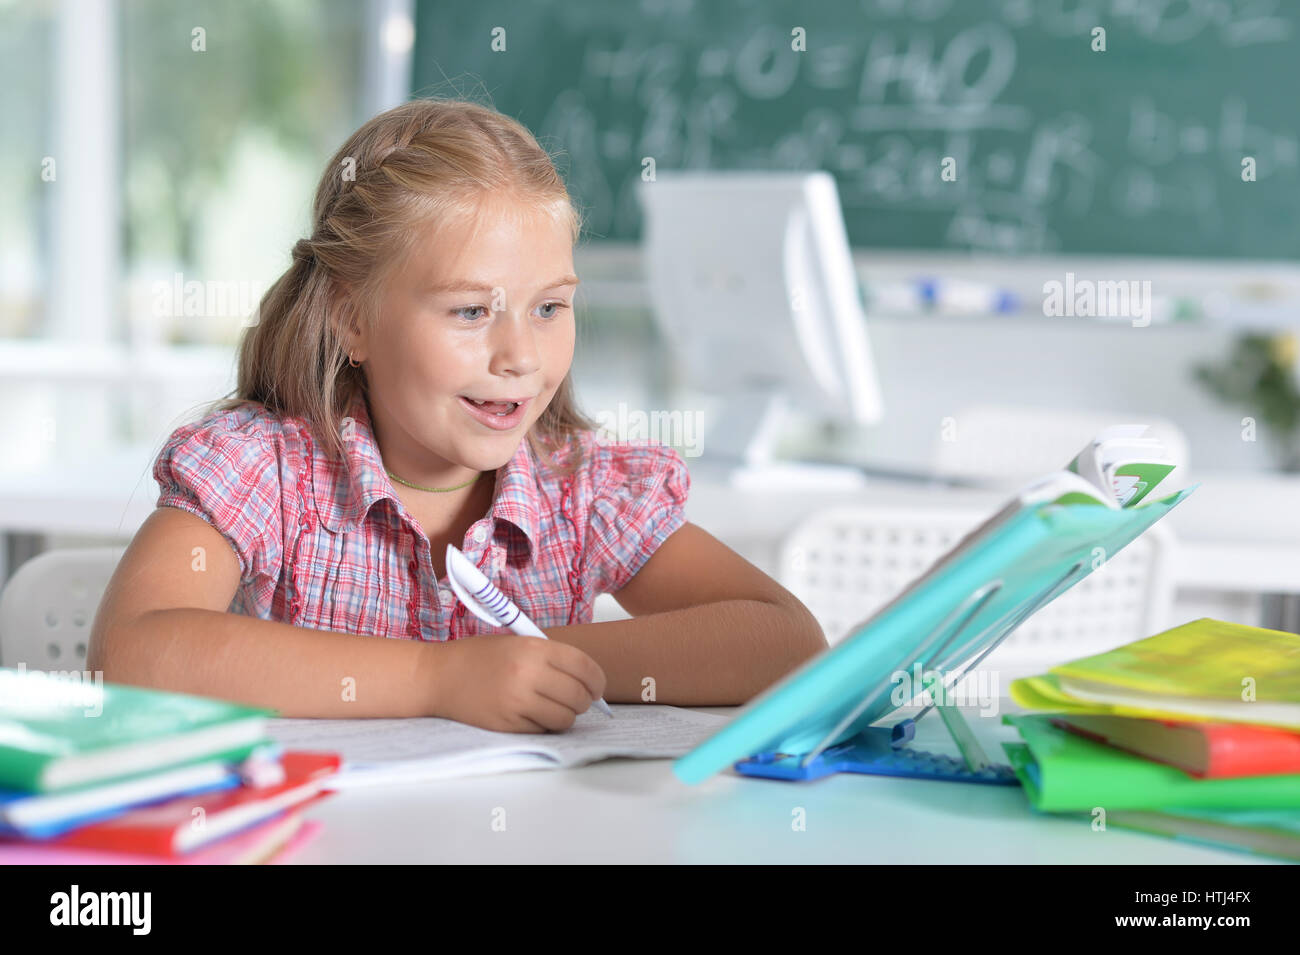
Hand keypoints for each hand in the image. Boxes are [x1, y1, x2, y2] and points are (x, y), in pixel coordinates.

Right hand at [427, 634, 606, 731]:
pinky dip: (544, 726)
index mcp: (534, 649)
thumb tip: (587, 680)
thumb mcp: (517, 643)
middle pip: (579, 696)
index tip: (597, 688)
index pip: (585, 668)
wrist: (438, 676)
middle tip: (576, 701)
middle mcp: (528, 674)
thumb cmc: (479, 658)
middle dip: (584, 702)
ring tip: (553, 708)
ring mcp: (517, 702)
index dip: (597, 681)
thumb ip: (550, 658)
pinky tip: (532, 715)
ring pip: (565, 718)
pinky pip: (543, 730)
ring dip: (566, 717)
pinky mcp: (507, 724)